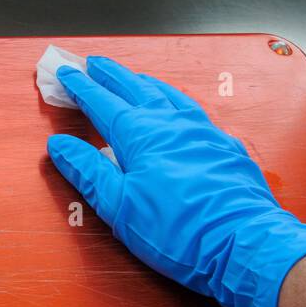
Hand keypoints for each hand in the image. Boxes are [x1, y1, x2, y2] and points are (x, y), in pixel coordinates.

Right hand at [48, 56, 305, 306]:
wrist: (245, 243)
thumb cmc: (180, 232)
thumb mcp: (120, 207)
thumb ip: (88, 171)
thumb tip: (60, 145)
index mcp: (142, 135)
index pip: (102, 102)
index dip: (81, 87)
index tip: (66, 73)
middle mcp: (172, 123)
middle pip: (135, 88)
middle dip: (111, 74)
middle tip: (94, 63)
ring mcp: (202, 131)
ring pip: (167, 94)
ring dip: (143, 83)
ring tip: (131, 77)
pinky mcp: (224, 145)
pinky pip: (192, 110)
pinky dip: (174, 100)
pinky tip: (175, 107)